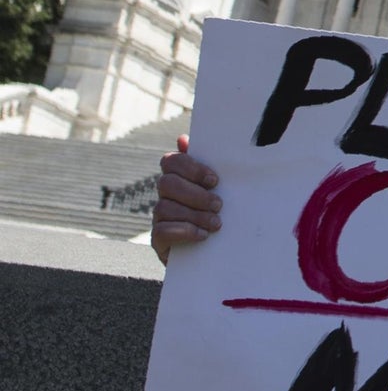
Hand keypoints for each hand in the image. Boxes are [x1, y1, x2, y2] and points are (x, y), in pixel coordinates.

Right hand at [150, 136, 221, 264]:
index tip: (215, 180)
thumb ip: (212, 164)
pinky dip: (185, 231)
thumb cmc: (223, 212)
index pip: (172, 161)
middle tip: (219, 205)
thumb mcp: (225, 189)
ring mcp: (159, 217)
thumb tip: (183, 138)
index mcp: (180, 178)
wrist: (220, 252)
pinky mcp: (159, 239)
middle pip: (167, 183)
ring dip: (194, 215)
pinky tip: (203, 235)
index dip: (191, 168)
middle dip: (195, 194)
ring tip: (216, 224)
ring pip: (164, 207)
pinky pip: (162, 230)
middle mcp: (166, 195)